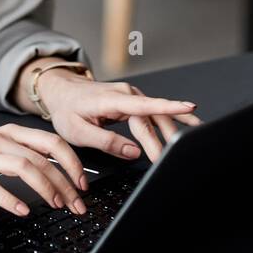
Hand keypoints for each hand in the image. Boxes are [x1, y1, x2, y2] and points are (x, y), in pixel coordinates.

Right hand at [0, 123, 90, 216]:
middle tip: (77, 204)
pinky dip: (11, 200)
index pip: (51, 142)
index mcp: (10, 133)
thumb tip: (57, 172)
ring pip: (23, 166)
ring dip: (45, 187)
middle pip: (42, 157)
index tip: (83, 184)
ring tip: (56, 205)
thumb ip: (23, 154)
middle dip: (65, 182)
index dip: (72, 162)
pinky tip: (22, 211)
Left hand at [37, 71, 202, 164]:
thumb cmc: (68, 110)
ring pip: (156, 116)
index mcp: (112, 99)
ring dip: (172, 130)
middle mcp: (126, 94)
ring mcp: (131, 96)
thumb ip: (106, 142)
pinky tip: (189, 123)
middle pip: (152, 117)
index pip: (144, 104)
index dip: (167, 107)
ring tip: (191, 142)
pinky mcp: (134, 101)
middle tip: (167, 160)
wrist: (61, 91)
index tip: (188, 107)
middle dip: (164, 139)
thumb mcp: (78, 131)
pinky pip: (155, 112)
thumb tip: (133, 152)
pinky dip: (172, 119)